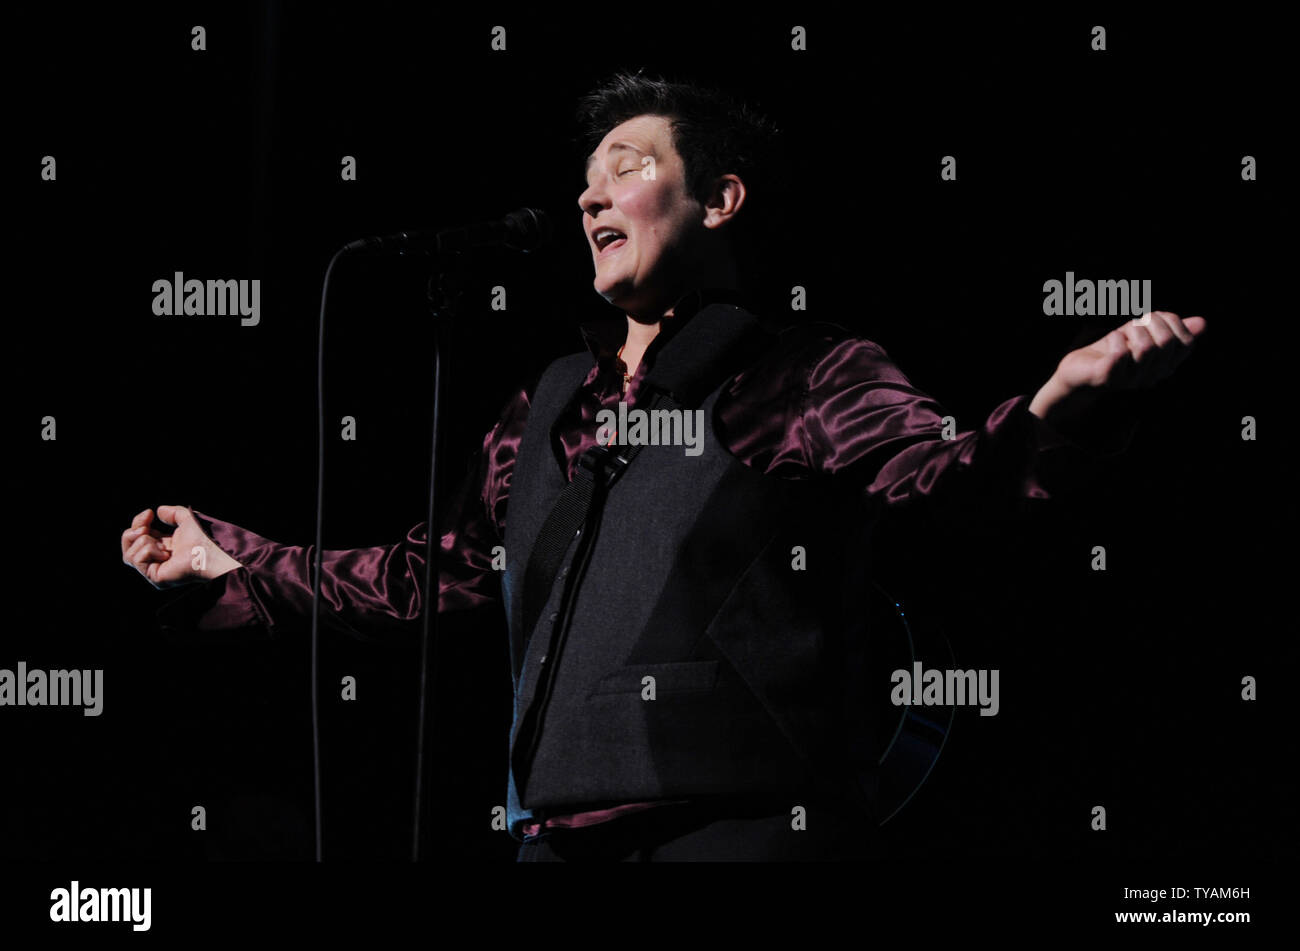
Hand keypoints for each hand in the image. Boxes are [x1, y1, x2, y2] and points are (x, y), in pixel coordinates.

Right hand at [120, 505, 241, 589]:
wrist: (210, 550)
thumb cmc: (203, 537)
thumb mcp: (185, 518)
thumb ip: (173, 513)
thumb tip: (158, 510)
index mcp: (163, 547)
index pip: (139, 536)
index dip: (139, 523)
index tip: (149, 513)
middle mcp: (157, 561)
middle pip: (128, 546)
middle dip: (134, 531)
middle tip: (146, 525)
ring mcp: (154, 571)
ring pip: (128, 554)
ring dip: (144, 542)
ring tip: (162, 545)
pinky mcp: (154, 578)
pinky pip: (136, 559)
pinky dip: (148, 551)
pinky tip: (165, 553)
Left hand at [1030, 311, 1207, 424]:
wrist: (1077, 373)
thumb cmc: (1113, 352)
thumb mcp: (1145, 334)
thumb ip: (1172, 329)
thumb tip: (1203, 322)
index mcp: (1165, 365)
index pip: (1186, 341)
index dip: (1173, 321)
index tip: (1154, 318)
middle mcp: (1151, 376)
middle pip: (1167, 341)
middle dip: (1150, 321)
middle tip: (1134, 324)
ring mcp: (1129, 379)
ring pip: (1145, 346)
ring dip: (1132, 329)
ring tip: (1122, 334)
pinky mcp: (1106, 379)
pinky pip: (1120, 353)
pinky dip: (1116, 338)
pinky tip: (1111, 340)